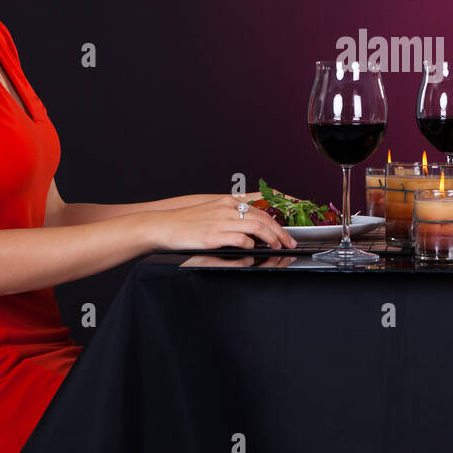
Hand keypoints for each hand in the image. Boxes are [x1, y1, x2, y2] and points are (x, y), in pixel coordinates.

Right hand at [150, 196, 297, 250]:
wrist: (163, 225)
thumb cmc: (185, 223)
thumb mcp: (211, 212)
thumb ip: (229, 216)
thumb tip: (247, 228)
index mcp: (227, 202)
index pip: (260, 209)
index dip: (277, 221)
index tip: (286, 231)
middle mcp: (227, 209)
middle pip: (263, 218)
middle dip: (280, 232)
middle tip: (289, 243)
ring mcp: (221, 221)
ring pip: (257, 227)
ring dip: (271, 238)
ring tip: (278, 248)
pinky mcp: (214, 235)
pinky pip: (241, 239)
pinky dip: (251, 245)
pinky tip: (254, 250)